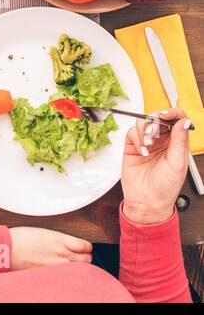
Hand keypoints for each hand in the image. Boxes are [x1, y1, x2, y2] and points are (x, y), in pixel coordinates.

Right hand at [6, 227, 91, 270]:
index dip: (85, 247)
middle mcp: (62, 254)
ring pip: (80, 270)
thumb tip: (72, 246)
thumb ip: (61, 240)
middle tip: (77, 256)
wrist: (7, 250)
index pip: (86, 246)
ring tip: (68, 264)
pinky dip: (68, 274)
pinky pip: (68, 277)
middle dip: (84, 257)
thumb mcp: (45, 233)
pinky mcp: (52, 275)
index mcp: (60, 240)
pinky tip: (61, 270)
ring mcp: (58, 267)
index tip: (82, 248)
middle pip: (87, 259)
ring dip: (78, 267)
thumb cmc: (21, 239)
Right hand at [122, 108, 191, 225]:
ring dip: (144, 130)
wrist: (147, 201)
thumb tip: (184, 122)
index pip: (177, 120)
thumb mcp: (177, 164)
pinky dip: (135, 138)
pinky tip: (142, 150)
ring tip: (147, 144)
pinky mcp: (132, 147)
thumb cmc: (166, 187)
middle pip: (158, 118)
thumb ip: (179, 141)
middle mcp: (162, 141)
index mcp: (177, 143)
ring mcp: (146, 143)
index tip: (165, 114)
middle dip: (155, 121)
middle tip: (154, 131)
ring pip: (143, 122)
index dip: (172, 113)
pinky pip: (131, 133)